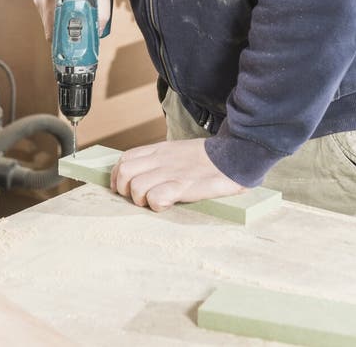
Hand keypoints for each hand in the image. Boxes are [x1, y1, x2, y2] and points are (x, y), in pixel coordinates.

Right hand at [33, 0, 112, 39]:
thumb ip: (103, 6)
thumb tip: (100, 30)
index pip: (53, 30)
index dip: (64, 43)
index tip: (75, 51)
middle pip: (52, 29)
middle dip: (66, 38)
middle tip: (82, 44)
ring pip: (51, 23)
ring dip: (63, 28)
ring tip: (80, 31)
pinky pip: (51, 15)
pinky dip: (61, 19)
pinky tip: (73, 18)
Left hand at [110, 139, 244, 211]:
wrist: (236, 155)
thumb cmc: (210, 159)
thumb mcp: (181, 151)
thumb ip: (163, 160)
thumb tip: (146, 175)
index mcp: (161, 150)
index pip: (126, 159)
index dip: (119, 177)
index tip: (123, 189)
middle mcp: (162, 159)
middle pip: (125, 173)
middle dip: (125, 191)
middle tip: (139, 199)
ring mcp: (172, 172)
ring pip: (136, 188)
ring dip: (141, 201)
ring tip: (156, 203)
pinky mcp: (183, 185)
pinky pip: (156, 197)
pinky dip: (157, 205)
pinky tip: (168, 204)